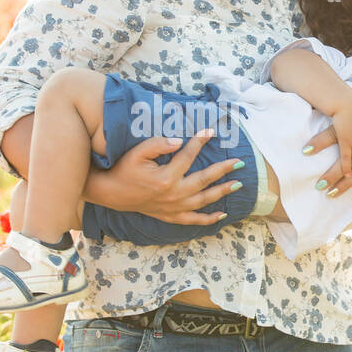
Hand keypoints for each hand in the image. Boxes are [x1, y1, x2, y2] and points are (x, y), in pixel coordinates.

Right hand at [99, 128, 242, 224]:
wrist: (112, 193)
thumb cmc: (125, 169)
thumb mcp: (138, 152)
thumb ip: (158, 144)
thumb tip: (178, 141)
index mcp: (166, 177)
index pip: (188, 156)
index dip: (200, 142)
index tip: (211, 131)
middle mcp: (173, 194)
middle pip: (204, 180)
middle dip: (223, 170)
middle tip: (239, 162)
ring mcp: (173, 207)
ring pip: (203, 200)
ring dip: (222, 192)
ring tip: (237, 184)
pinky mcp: (170, 216)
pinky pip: (193, 220)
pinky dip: (208, 219)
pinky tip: (222, 214)